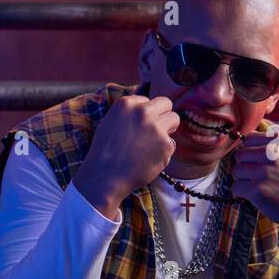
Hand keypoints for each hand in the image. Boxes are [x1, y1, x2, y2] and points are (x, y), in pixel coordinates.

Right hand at [72, 95, 179, 219]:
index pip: (147, 100)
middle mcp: (143, 112)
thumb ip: (128, 114)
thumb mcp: (110, 123)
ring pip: (174, 119)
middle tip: (154, 131)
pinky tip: (148, 160)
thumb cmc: (104, 153)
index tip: (139, 126)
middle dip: (162, 115)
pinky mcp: (166, 144)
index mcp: (127, 104)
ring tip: (151, 145)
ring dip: (167, 130)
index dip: (145, 114)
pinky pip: (172, 143)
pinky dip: (163, 152)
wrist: (104, 178)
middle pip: (166, 103)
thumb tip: (147, 110)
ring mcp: (156, 127)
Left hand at [231, 127, 278, 241]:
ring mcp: (264, 171)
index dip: (249, 151)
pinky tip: (251, 196)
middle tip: (252, 177)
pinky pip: (236, 187)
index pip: (250, 139)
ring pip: (236, 170)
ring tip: (253, 187)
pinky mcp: (258, 190)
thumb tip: (256, 140)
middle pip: (240, 155)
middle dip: (244, 166)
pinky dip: (240, 193)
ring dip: (242, 179)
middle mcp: (272, 153)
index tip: (252, 161)